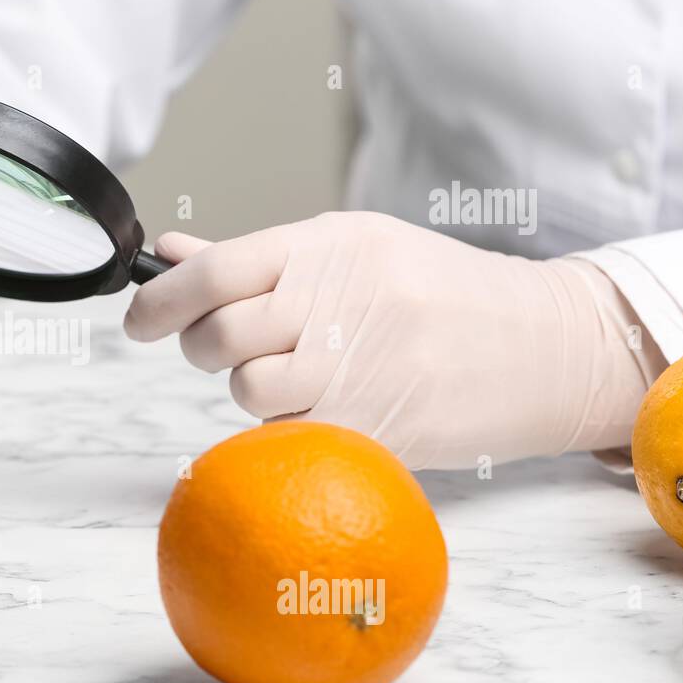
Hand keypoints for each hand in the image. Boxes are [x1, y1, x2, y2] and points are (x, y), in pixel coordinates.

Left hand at [124, 212, 665, 468]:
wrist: (546, 345)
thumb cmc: (438, 291)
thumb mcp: (353, 248)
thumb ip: (255, 258)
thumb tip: (168, 253)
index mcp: (330, 245)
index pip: (216, 271)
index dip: (159, 300)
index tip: (137, 319)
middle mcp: (342, 301)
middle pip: (221, 337)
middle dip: (202, 349)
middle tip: (226, 349)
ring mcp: (362, 368)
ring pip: (250, 391)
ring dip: (252, 391)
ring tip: (295, 376)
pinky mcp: (378, 428)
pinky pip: (294, 437)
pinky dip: (293, 428)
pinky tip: (327, 407)